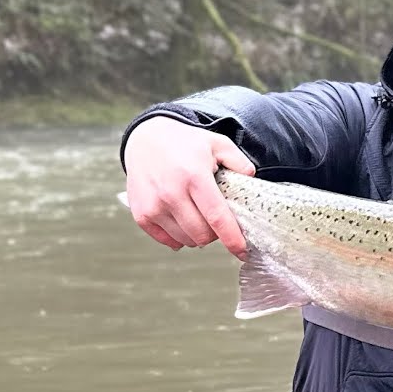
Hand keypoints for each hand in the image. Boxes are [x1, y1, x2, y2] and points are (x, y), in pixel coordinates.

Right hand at [123, 116, 255, 259]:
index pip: (217, 217)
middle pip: (202, 235)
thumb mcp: (217, 143)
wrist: (145, 140)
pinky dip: (180, 236)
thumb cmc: (185, 143)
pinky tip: (182, 219)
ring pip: (186, 240)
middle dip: (216, 233)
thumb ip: (239, 161)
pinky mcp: (141, 215)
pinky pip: (168, 241)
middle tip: (216, 217)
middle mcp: (171, 194)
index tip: (242, 252)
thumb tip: (251, 180)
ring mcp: (153, 206)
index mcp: (194, 177)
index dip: (232, 239)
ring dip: (198, 235)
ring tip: (198, 215)